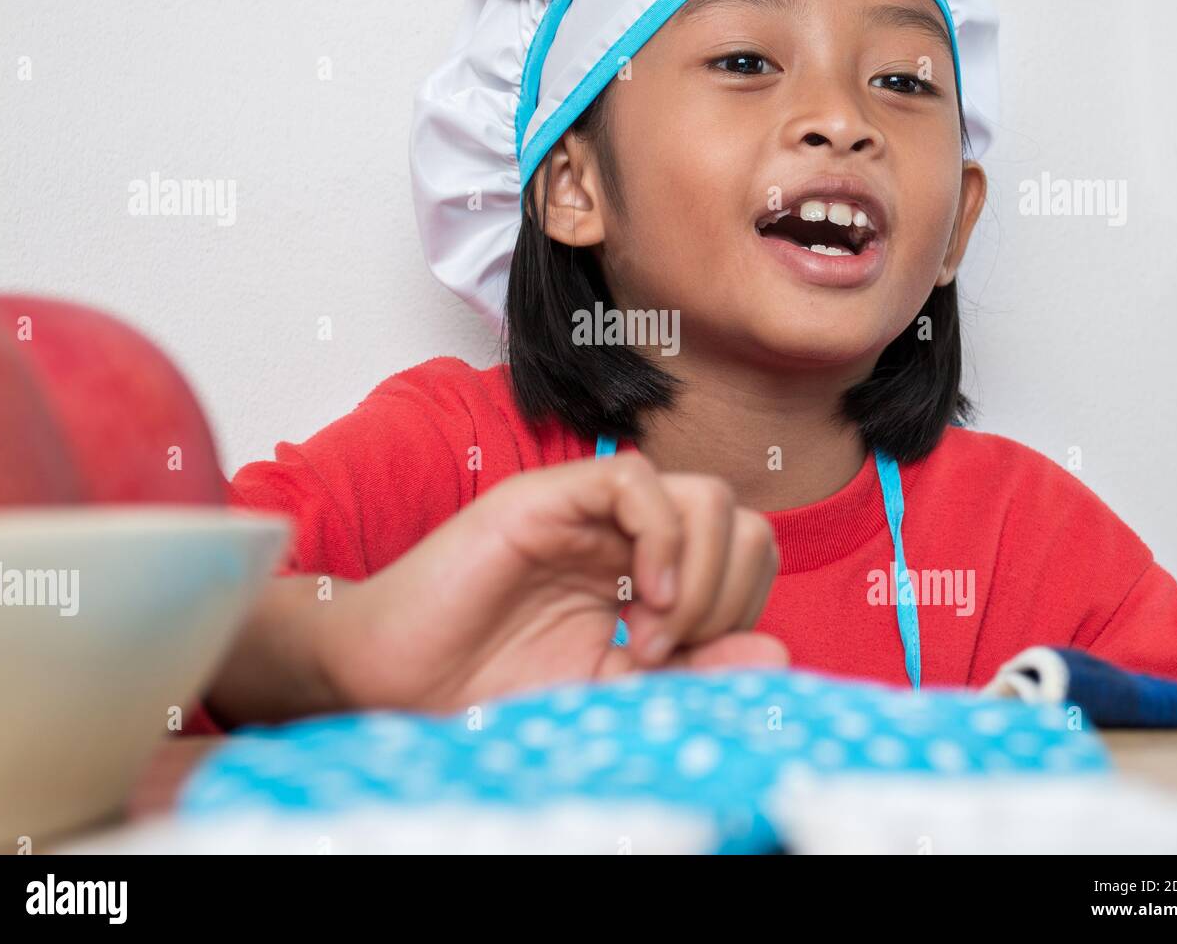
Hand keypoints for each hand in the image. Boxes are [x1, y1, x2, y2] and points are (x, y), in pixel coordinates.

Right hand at [320, 451, 785, 712]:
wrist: (397, 684)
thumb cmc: (491, 688)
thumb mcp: (615, 696)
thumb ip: (695, 674)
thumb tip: (779, 650)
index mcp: (649, 577)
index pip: (745, 557)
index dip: (741, 608)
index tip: (688, 664)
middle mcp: (629, 538)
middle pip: (739, 520)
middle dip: (728, 592)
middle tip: (669, 647)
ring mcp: (591, 514)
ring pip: (705, 495)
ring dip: (701, 571)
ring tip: (652, 629)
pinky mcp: (548, 497)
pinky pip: (637, 479)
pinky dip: (664, 536)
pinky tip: (646, 596)